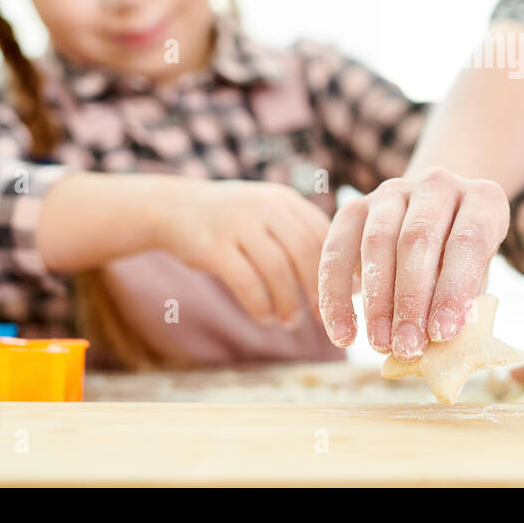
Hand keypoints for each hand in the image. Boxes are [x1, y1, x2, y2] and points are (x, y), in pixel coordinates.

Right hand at [154, 179, 329, 327]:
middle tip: (325, 316)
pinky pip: (246, 282)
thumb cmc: (233, 221)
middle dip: (319, 289)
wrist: (173, 208)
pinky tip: (265, 318)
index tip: (350, 294)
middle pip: (305, 252)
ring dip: (289, 302)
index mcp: (285, 200)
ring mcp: (238, 224)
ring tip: (292, 322)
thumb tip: (346, 278)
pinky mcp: (213, 246)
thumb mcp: (269, 213)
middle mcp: (265, 207)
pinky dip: (260, 305)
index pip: (325, 233)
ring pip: (277, 269)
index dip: (341, 267)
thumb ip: (301, 235)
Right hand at [318, 167, 509, 359]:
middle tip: (408, 348)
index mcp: (482, 198)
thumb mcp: (478, 277)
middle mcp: (438, 184)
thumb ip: (464, 307)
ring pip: (378, 241)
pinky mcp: (356, 205)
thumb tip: (442, 354)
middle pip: (418, 239)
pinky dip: (337, 296)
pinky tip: (344, 334)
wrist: (439, 216)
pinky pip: (338, 250)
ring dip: (377, 301)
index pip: (469, 241)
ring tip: (381, 345)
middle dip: (411, 300)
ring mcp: (394, 190)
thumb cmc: (463, 260)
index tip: (443, 334)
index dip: (455, 289)